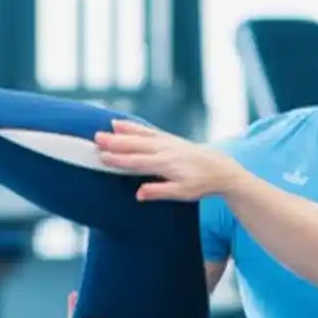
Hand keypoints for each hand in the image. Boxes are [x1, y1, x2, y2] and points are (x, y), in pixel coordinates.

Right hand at [95, 120, 243, 201]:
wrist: (221, 169)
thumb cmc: (201, 184)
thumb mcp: (182, 193)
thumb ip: (159, 192)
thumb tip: (138, 194)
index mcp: (166, 164)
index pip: (137, 162)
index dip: (118, 160)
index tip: (102, 157)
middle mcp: (165, 149)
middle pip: (136, 145)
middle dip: (115, 142)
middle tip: (96, 138)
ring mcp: (167, 142)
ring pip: (140, 135)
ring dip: (121, 132)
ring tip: (105, 128)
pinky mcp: (169, 138)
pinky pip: (147, 130)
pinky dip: (133, 126)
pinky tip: (121, 123)